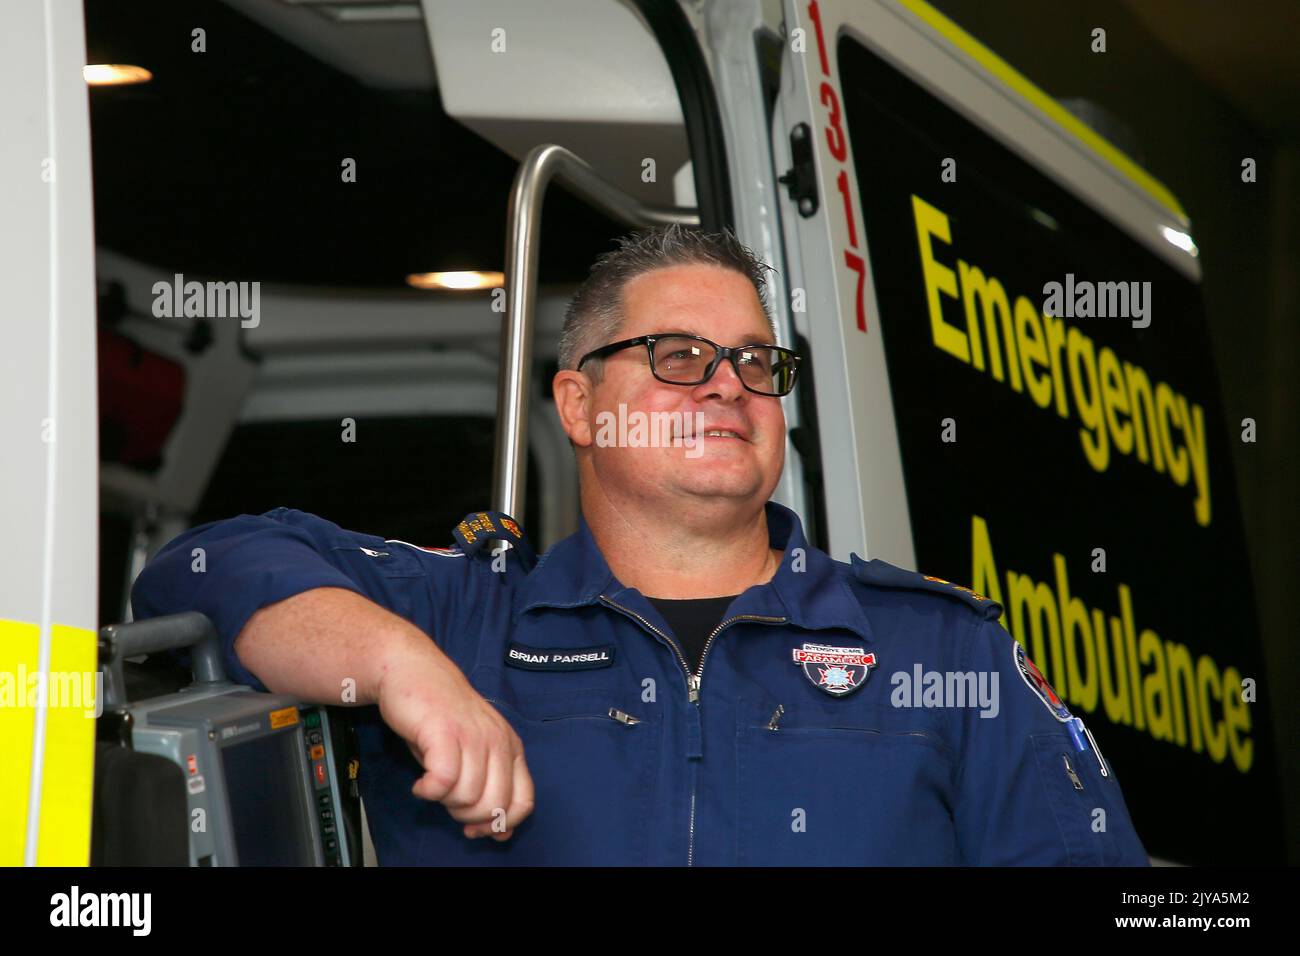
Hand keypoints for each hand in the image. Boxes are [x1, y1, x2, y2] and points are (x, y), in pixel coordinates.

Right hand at [376, 643, 534, 840]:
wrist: (411, 671)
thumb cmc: (440, 717)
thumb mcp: (472, 754)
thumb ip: (489, 788)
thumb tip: (501, 833)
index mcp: (510, 746)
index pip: (523, 801)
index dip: (498, 823)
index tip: (474, 827)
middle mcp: (497, 740)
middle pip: (493, 805)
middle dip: (466, 815)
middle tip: (447, 800)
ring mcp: (472, 734)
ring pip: (467, 796)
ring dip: (444, 801)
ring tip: (432, 784)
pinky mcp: (444, 731)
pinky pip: (443, 781)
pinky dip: (428, 791)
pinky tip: (420, 783)